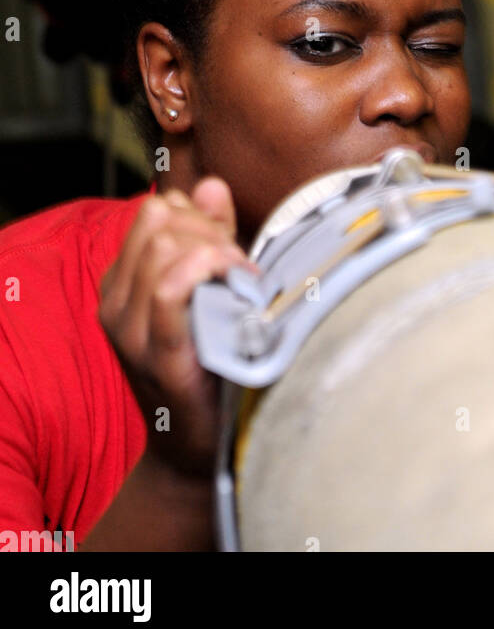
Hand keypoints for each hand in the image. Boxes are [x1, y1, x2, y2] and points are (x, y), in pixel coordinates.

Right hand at [98, 178, 257, 477]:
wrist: (200, 443)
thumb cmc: (210, 358)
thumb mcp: (209, 286)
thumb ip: (210, 233)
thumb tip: (211, 185)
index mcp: (123, 282)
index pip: (154, 212)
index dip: (200, 215)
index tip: (230, 244)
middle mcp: (115, 303)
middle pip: (159, 221)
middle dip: (211, 229)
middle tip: (241, 264)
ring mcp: (131, 331)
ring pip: (164, 248)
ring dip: (216, 250)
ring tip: (242, 277)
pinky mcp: (158, 355)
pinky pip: (169, 290)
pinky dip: (207, 271)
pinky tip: (238, 283)